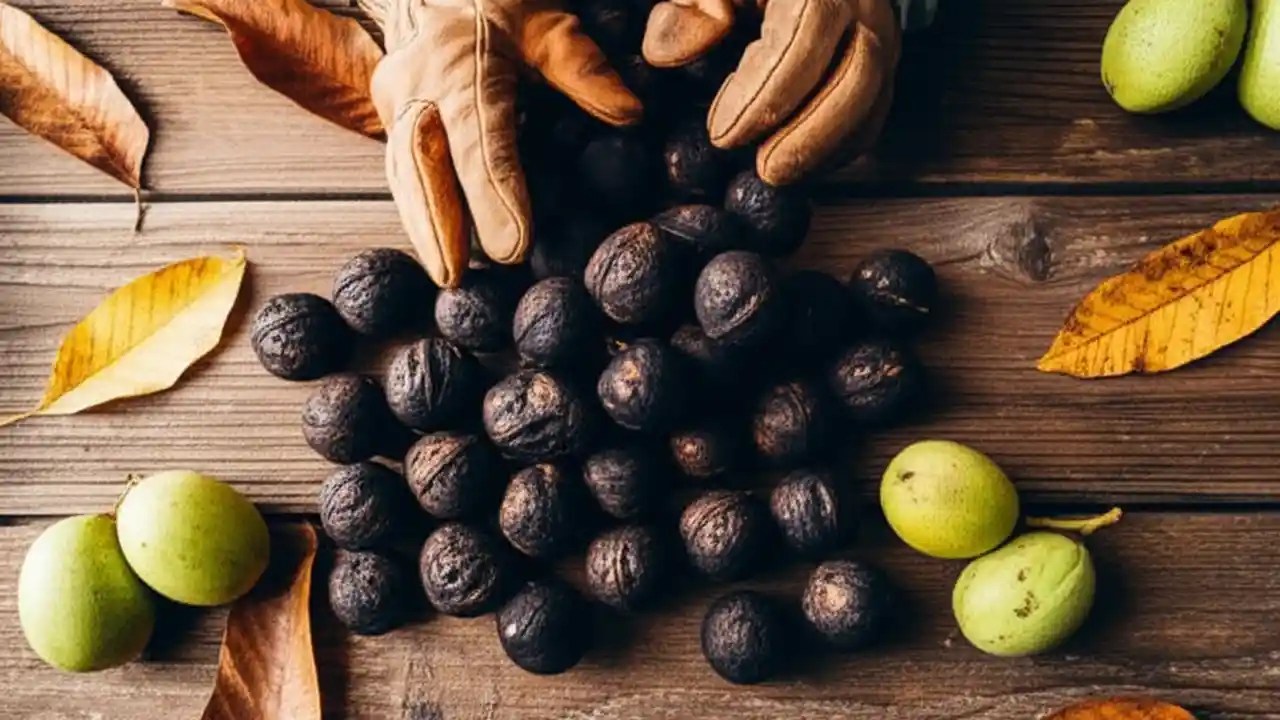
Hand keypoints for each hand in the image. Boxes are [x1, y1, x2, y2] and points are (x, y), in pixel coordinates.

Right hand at [361, 0, 641, 286]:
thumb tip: (629, 114)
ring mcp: (395, 99)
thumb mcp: (549, 21)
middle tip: (457, 276)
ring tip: (447, 276)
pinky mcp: (391, 115)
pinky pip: (403, 171)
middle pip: (420, 163)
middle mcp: (417, 81)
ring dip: (423, 228)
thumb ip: (584, 68)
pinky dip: (419, 213)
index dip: (495, 193)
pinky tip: (440, 250)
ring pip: (403, 173)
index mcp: (458, 57)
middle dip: (439, 224)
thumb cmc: (502, 3)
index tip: (514, 244)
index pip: (478, 136)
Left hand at [642, 0, 898, 185]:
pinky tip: (798, 165)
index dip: (764, 93)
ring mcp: (881, 34)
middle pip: (858, 74)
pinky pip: (875, 113)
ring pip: (873, 100)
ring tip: (777, 174)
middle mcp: (860, 3)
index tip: (723, 134)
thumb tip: (664, 54)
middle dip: (811, 133)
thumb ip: (686, 6)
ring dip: (827, 148)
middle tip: (765, 169)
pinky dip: (840, 147)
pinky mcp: (884, 62)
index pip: (802, 36)